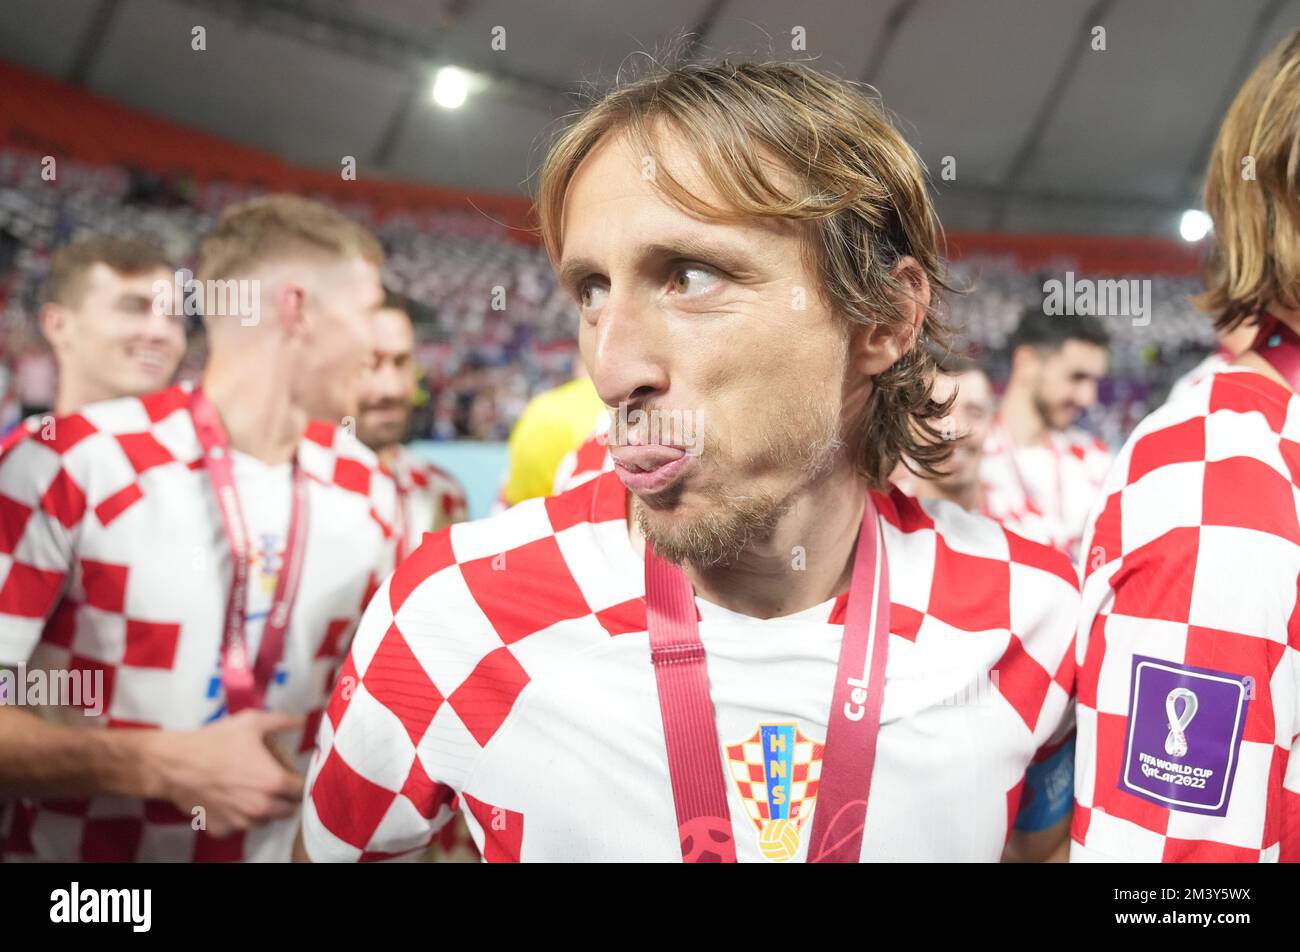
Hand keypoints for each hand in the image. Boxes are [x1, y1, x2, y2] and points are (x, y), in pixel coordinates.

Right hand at [143, 710, 306, 838]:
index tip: (292, 775)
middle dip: (286, 798)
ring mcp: (241, 821)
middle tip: (275, 784)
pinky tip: (231, 801)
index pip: (302, 791)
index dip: (300, 782)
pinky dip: (238, 818)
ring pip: (265, 822)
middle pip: (288, 811)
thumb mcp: (252, 722)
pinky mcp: (221, 829)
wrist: (175, 764)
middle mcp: (261, 807)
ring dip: (265, 810)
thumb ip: (283, 721)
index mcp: (274, 782)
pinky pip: (238, 828)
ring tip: (253, 792)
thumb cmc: (215, 742)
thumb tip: (303, 719)